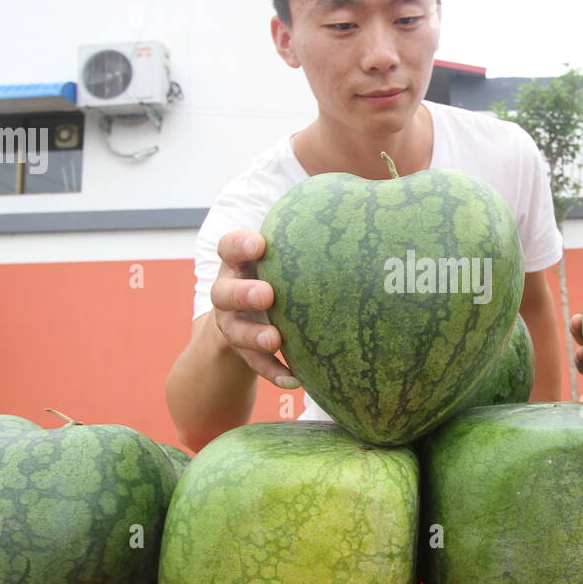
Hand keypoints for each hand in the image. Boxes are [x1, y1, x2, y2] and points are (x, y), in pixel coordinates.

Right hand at [211, 231, 299, 389]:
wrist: (246, 321)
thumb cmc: (278, 277)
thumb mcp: (281, 258)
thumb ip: (302, 240)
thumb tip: (359, 202)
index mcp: (237, 264)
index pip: (228, 248)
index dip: (239, 245)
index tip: (259, 244)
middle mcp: (228, 292)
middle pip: (224, 292)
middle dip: (243, 293)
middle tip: (267, 295)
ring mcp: (232, 324)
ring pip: (235, 331)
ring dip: (254, 335)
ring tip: (274, 339)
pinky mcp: (242, 352)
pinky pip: (254, 365)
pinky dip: (273, 372)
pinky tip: (294, 381)